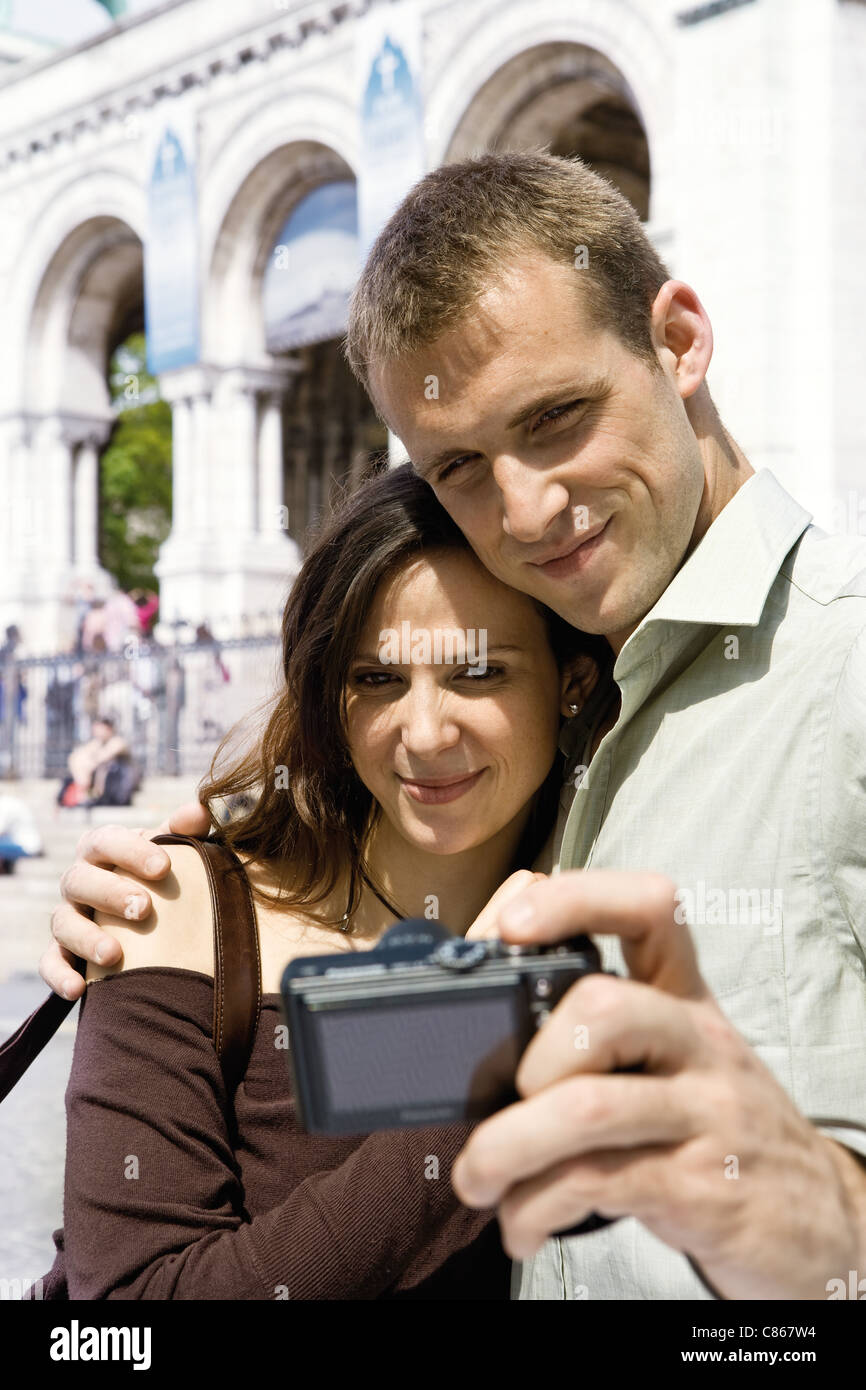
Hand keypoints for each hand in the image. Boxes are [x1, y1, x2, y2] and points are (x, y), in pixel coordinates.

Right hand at [40, 800, 210, 999]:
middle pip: (79, 880)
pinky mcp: (62, 952)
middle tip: (143, 909)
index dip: (131, 852)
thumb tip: (200, 811)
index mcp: (103, 849)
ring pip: (62, 922)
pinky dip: (60, 975)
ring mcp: (68, 916)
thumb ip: (184, 832)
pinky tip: (79, 990)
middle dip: (110, 893)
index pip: (106, 840)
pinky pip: (50, 962)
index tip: (164, 868)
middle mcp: (80, 880)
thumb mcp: (173, 852)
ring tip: (114, 956)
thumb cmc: (161, 876)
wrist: (150, 917)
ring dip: (86, 938)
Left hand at [451, 869, 865, 1298]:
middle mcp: (698, 1043)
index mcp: (685, 998)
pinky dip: (535, 1206)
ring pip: (587, 1106)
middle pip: (603, 1009)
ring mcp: (704, 1114)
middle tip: (507, 1096)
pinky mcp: (699, 1188)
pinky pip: (597, 1183)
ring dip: (507, 1146)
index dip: (576, 899)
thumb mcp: (677, 1056)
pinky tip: (520, 1224)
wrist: (818, 1215)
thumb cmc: (720, 1126)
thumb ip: (601, 1021)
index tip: (512, 924)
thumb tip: (490, 979)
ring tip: (476, 1175)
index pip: (649, 909)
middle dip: (530, 1054)